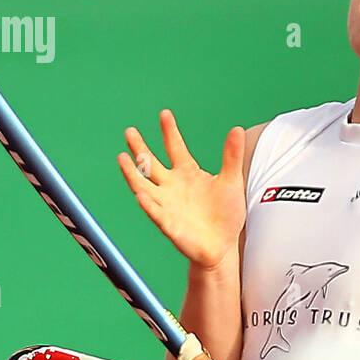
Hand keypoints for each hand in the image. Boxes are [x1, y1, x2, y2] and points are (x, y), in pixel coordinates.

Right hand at [117, 109, 245, 271]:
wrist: (222, 246)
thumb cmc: (225, 213)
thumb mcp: (231, 181)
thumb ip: (231, 156)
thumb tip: (237, 129)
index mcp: (188, 173)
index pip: (175, 147)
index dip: (169, 131)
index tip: (164, 113)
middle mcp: (172, 186)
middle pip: (151, 163)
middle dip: (141, 148)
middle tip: (130, 131)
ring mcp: (168, 204)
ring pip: (144, 186)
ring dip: (132, 173)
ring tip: (122, 158)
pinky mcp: (169, 225)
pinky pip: (156, 213)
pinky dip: (149, 204)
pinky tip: (141, 195)